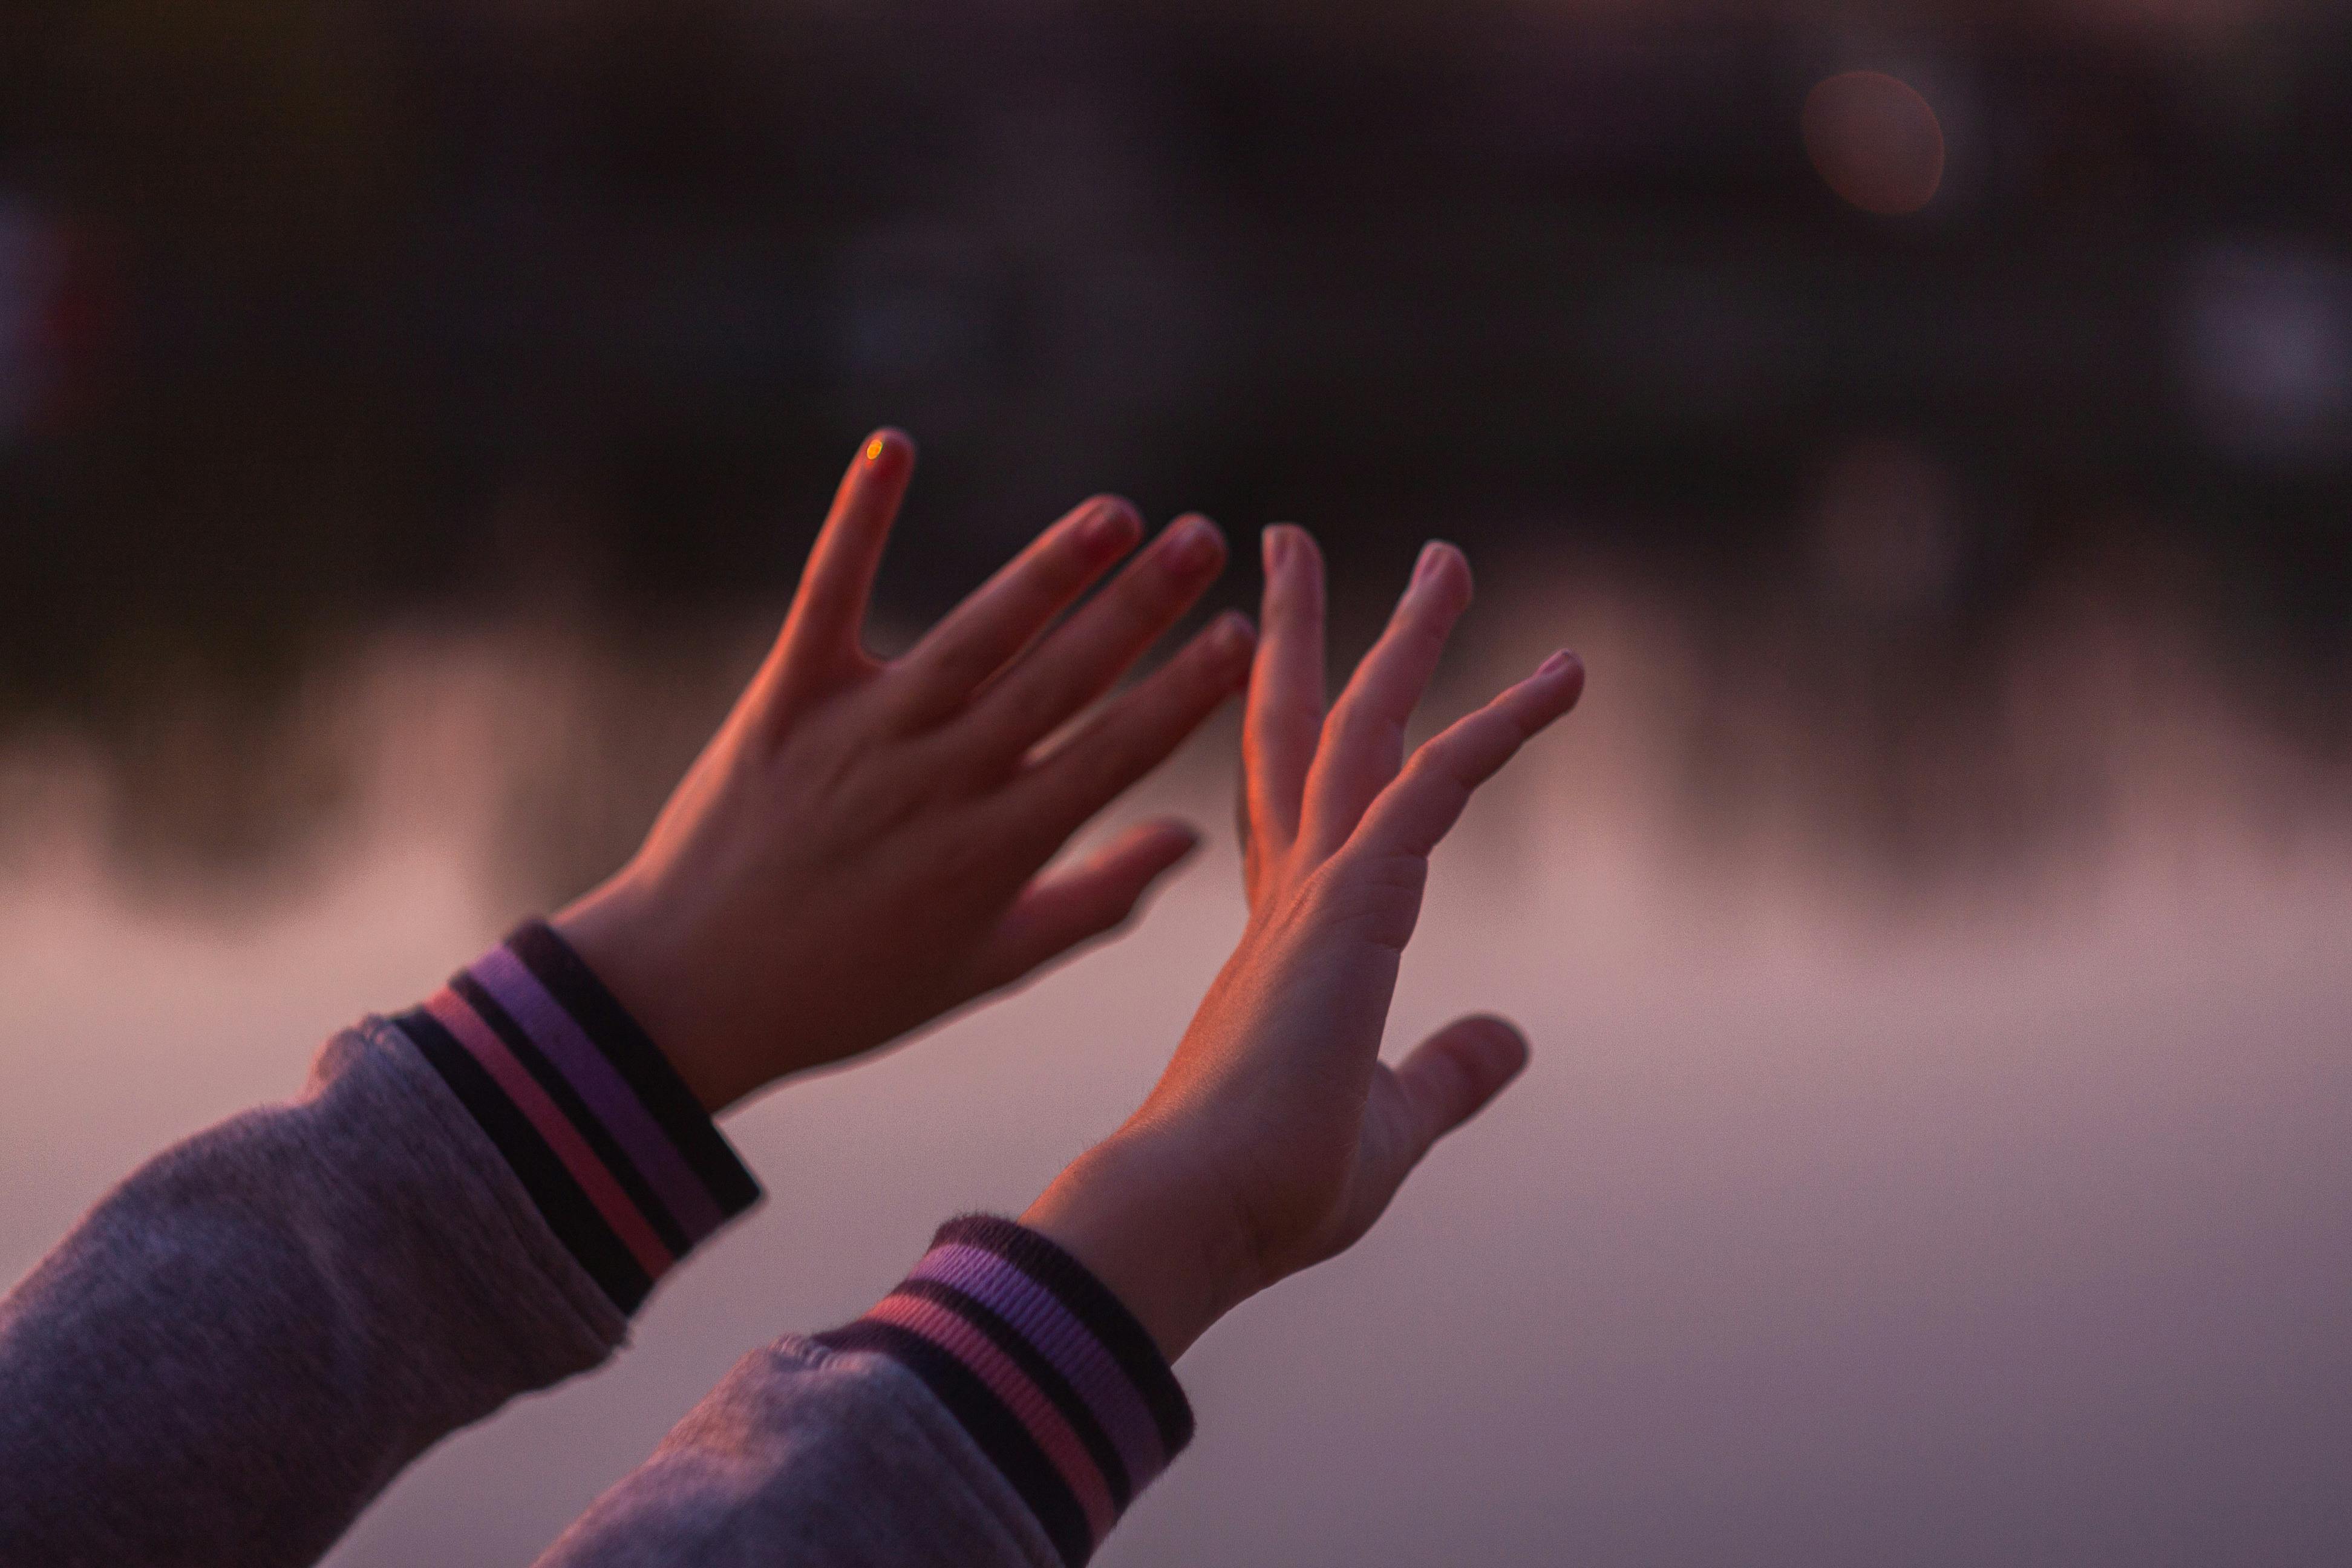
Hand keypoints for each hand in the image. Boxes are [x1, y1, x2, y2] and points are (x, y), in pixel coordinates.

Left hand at [553, 431, 1255, 1113]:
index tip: (1245, 635)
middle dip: (1142, 606)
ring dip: (1049, 568)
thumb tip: (1191, 835)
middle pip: (1062, 678)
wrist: (691, 992)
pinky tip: (895, 445)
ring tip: (1114, 513)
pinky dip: (860, 518)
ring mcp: (864, 732)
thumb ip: (1096, 901)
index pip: (1116, 751)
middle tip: (1204, 539)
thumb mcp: (989, 966)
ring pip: (977, 635)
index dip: (1187, 691)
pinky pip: (831, 592)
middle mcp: (942, 778)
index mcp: (999, 846)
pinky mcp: (787, 696)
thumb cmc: (851, 990)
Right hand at [1023, 526, 1582, 1358]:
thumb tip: (1511, 1039)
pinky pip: (1439, 782)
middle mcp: (1293, 895)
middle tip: (1291, 543)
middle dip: (1302, 632)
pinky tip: (1560, 679)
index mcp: (1287, 939)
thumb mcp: (1391, 1119)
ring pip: (1362, 726)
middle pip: (1299, 729)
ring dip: (1404, 636)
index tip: (1312, 670)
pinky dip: (1500, 726)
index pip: (1300, 808)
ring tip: (1443, 556)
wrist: (1196, 1213)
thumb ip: (1447, 1071)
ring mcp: (1317, 890)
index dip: (1309, 729)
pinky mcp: (1353, 901)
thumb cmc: (1272, 1187)